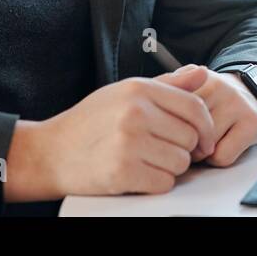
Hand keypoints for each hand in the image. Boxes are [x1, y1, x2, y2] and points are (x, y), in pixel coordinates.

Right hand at [4, 68, 215, 200]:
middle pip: (191, 137)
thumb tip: (202, 72)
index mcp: (139, 89)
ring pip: (180, 162)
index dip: (207, 127)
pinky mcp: (121, 172)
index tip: (206, 140)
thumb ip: (168, 84)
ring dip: (170, 167)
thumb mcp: (126, 93)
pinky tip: (139, 175)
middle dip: (184, 149)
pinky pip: (163, 182)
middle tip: (163, 151)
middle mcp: (135, 113)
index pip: (195, 107)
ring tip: (147, 161)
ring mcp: (128, 143)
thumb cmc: (90, 122)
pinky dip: (157, 183)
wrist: (49, 153)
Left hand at [155, 64, 256, 166]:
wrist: (250, 90)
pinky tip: (222, 144)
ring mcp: (237, 104)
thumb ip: (162, 93)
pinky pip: (222, 156)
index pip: (169, 113)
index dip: (167, 128)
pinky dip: (218, 159)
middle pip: (186, 132)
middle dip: (183, 143)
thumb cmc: (211, 97)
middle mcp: (219, 87)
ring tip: (206, 140)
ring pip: (203, 147)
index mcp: (198, 78)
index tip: (168, 129)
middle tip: (189, 137)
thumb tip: (142, 114)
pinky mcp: (253, 123)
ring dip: (201, 153)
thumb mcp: (186, 88)